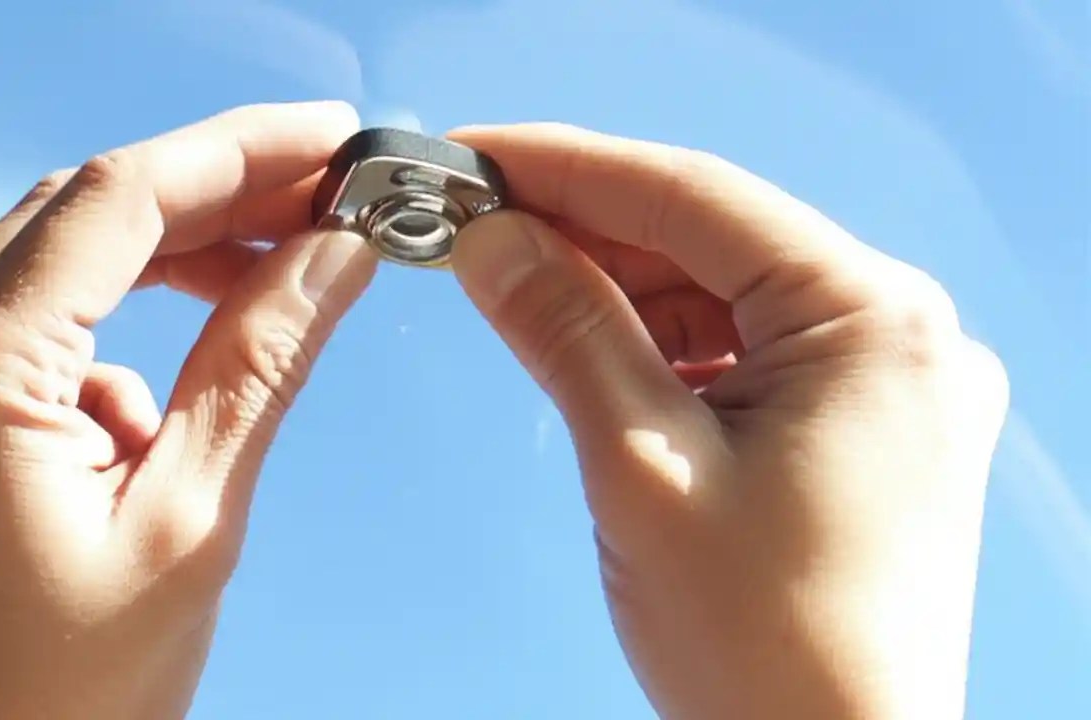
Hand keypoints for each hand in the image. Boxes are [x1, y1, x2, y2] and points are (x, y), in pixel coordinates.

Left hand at [0, 101, 376, 718]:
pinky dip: (114, 337)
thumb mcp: (191, 524)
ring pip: (56, 263)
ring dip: (170, 260)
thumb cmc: (60, 698)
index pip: (122, 199)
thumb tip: (336, 252)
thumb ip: (261, 363)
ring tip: (277, 277)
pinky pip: (26, 332)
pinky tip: (166, 419)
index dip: (241, 152)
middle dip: (217, 197)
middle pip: (86, 213)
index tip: (335, 140)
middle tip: (329, 200)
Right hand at [448, 124, 1007, 718]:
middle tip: (470, 217)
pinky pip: (744, 350)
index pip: (697, 197)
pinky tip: (588, 338)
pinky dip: (661, 343)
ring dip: (617, 287)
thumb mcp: (643, 467)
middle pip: (712, 241)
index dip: (570, 165)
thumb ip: (569, 330)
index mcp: (874, 320)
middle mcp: (898, 330)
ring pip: (723, 294)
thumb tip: (490, 238)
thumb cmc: (764, 644)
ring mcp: (884, 379)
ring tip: (510, 276)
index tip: (473, 152)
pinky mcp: (859, 424)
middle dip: (585, 230)